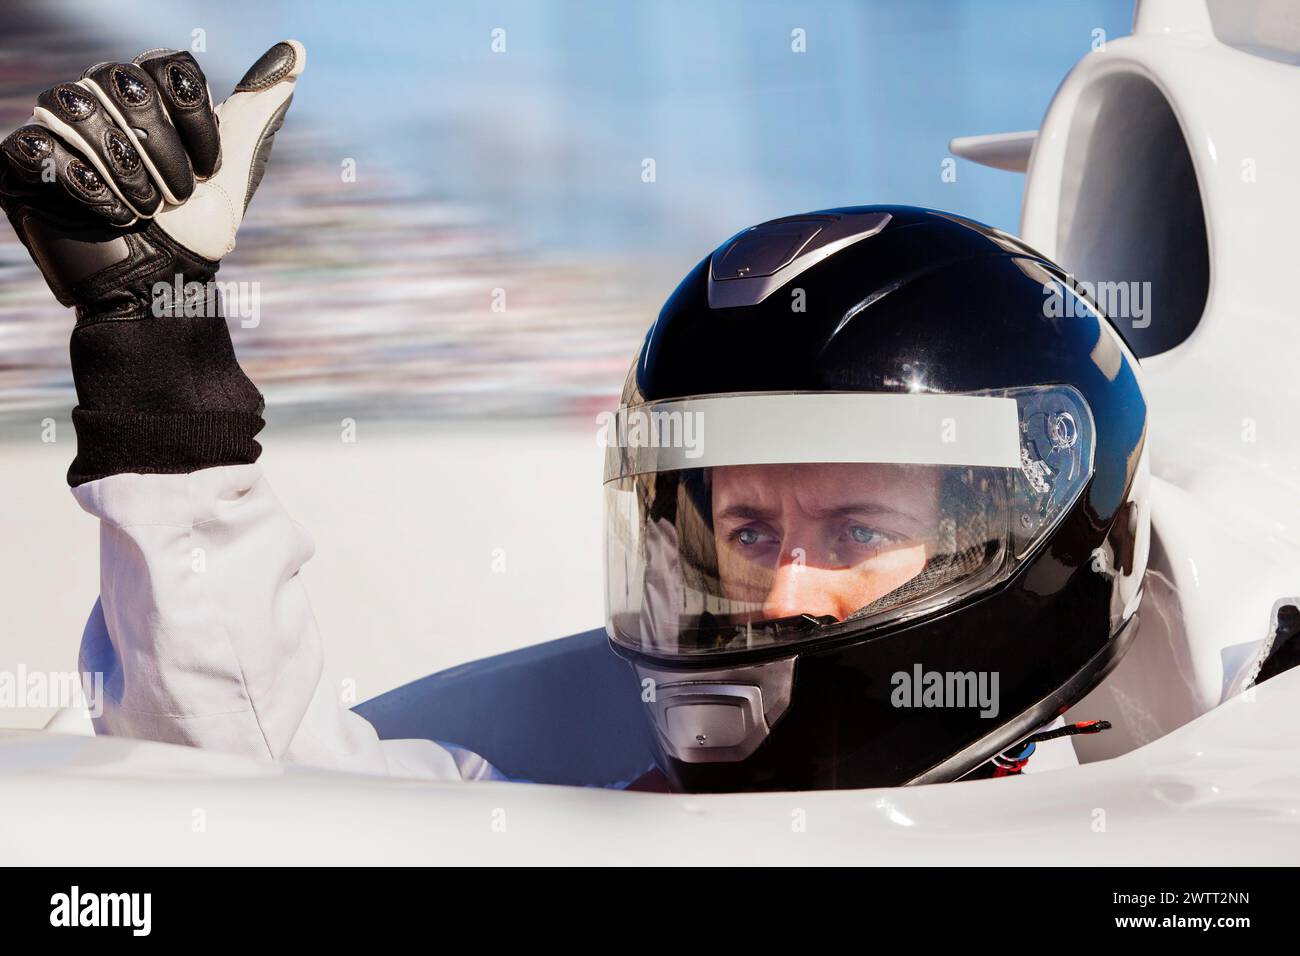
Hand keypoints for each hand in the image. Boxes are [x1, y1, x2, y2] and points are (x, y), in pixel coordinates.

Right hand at [0, 40, 304, 316]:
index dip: (195, 120)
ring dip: (125, 167)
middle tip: (177, 197)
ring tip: (147, 210)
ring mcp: (57, 133)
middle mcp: (98, 105)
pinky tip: (112, 214)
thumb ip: (258, 110)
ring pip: (75, 105)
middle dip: (162, 148)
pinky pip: (36, 146)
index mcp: (146, 99)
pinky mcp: (22, 167)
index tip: (209, 169)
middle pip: (122, 81)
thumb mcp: (233, 172)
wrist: (159, 291)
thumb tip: (295, 51)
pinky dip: (84, 183)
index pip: (167, 67)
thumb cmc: (194, 235)